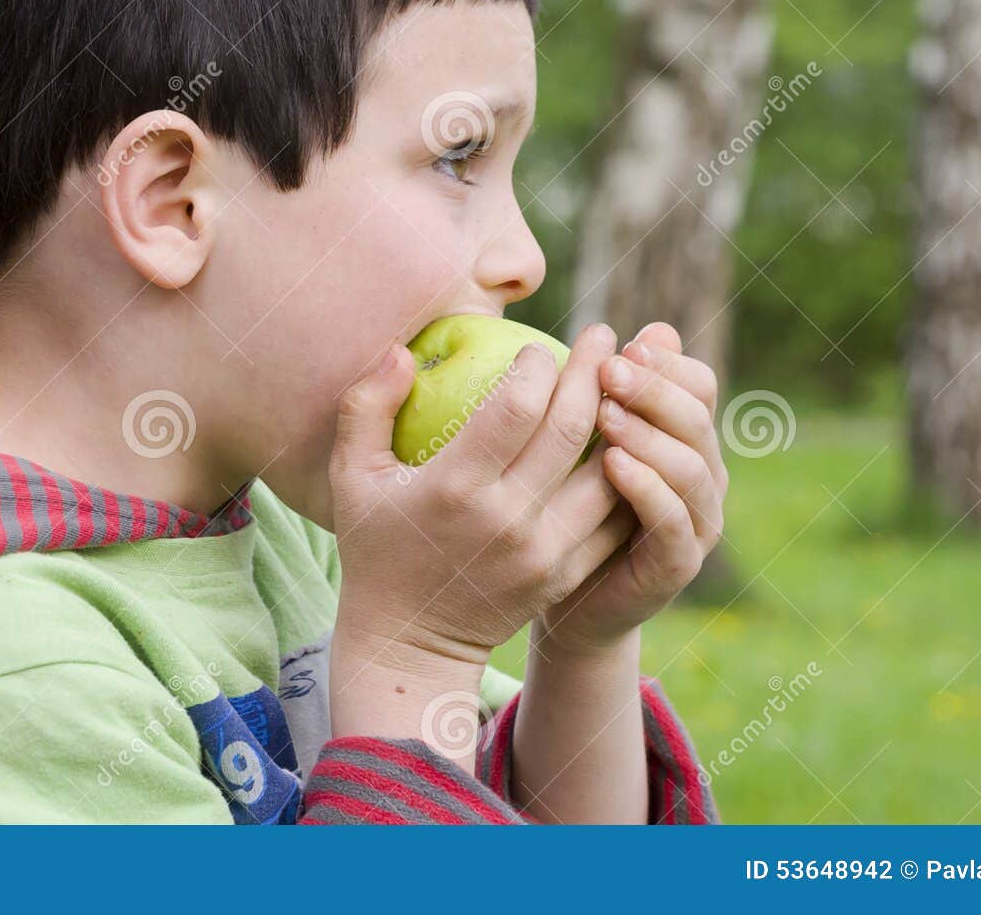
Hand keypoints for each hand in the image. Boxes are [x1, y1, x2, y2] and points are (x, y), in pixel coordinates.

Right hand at [326, 324, 635, 744]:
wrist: (408, 644)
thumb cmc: (375, 546)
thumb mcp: (351, 477)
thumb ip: (366, 406)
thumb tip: (399, 350)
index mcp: (454, 488)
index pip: (515, 408)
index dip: (537, 366)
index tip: (539, 346)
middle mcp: (506, 520)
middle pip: (570, 430)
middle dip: (594, 372)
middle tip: (603, 336)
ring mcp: (543, 553)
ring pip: (607, 474)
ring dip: (622, 422)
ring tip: (625, 385)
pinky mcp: (566, 575)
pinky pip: (614, 517)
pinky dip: (627, 476)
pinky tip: (628, 443)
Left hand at [534, 322, 727, 654]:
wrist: (568, 600)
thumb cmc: (566, 508)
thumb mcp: (579, 441)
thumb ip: (604, 392)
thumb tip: (642, 328)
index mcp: (684, 438)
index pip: (698, 384)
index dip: (665, 362)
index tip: (620, 344)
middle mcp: (703, 475)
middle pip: (698, 418)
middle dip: (653, 389)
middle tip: (609, 369)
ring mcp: (697, 523)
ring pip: (691, 468)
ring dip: (649, 435)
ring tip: (604, 414)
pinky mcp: (678, 565)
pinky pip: (673, 523)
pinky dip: (648, 490)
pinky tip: (613, 465)